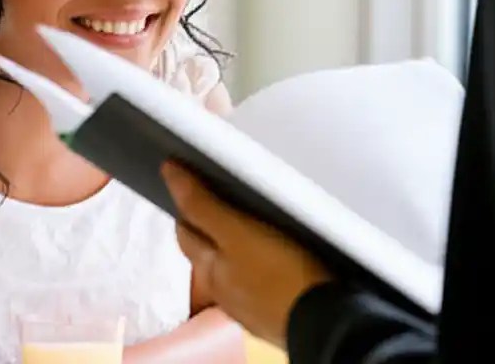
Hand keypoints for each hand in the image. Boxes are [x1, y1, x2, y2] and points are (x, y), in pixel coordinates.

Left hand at [161, 161, 331, 348]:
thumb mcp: (238, 232)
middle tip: (217, 204)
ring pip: (230, 273)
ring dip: (232, 253)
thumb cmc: (281, 274)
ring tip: (249, 231)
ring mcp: (248, 307)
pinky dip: (257, 273)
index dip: (186, 207)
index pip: (186, 232)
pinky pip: (258, 288)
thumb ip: (203, 206)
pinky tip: (273, 266)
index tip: (190, 185)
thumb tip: (169, 173)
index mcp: (210, 269)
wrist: (325, 322)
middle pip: (205, 254)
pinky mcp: (274, 316)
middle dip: (205, 230)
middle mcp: (223, 291)